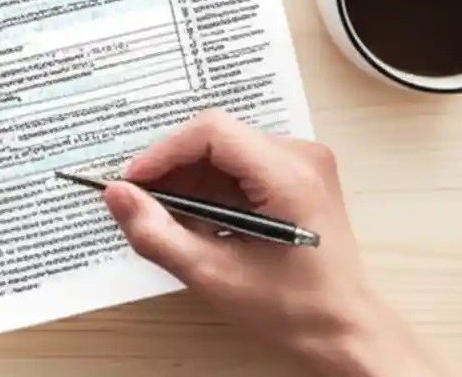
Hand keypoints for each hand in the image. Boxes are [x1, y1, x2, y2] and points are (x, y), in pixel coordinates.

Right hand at [104, 111, 446, 376]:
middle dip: (174, 168)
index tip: (132, 182)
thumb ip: (157, 234)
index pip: (212, 131)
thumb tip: (117, 195)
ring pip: (226, 152)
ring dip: (191, 180)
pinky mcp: (299, 176)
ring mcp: (304, 163)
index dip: (164, 151)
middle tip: (142, 203)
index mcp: (289, 174)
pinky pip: (243, 166)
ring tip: (170, 219)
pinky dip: (213, 188)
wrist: (344, 330)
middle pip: (217, 138)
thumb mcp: (213, 276)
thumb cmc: (293, 309)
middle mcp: (302, 156)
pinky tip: (199, 221)